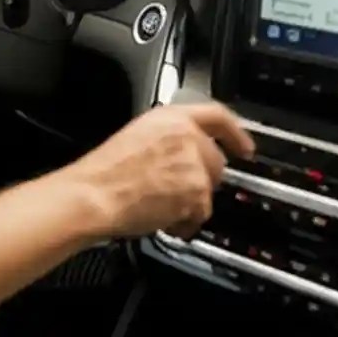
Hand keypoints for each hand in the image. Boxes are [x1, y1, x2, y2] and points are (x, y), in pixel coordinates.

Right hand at [59, 103, 254, 240]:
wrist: (94, 195)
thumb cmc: (104, 172)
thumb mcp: (136, 136)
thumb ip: (168, 138)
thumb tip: (186, 153)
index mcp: (170, 117)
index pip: (217, 115)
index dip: (235, 132)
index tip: (244, 146)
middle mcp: (187, 136)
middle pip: (217, 160)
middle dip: (203, 178)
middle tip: (179, 190)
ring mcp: (194, 164)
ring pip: (209, 189)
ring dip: (189, 202)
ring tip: (159, 205)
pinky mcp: (196, 192)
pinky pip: (201, 213)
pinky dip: (184, 221)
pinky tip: (161, 217)